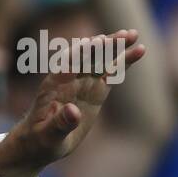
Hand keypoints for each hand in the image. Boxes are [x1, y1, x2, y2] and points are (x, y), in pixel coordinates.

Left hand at [0, 29, 146, 176]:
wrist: (38, 141)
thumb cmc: (38, 140)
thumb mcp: (47, 136)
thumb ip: (60, 123)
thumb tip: (74, 112)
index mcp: (53, 87)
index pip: (68, 65)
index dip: (82, 53)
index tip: (98, 42)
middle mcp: (68, 81)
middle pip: (87, 58)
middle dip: (104, 46)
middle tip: (125, 34)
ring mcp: (82, 84)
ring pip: (100, 61)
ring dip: (115, 48)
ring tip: (134, 35)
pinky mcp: (94, 91)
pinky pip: (110, 73)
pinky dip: (123, 63)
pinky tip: (139, 50)